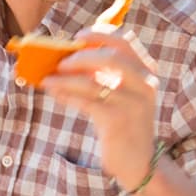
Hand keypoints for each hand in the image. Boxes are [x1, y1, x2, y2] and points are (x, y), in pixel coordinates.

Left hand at [38, 27, 161, 189]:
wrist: (137, 161)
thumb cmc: (122, 123)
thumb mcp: (119, 94)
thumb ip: (102, 75)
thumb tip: (66, 57)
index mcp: (147, 72)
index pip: (125, 41)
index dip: (100, 34)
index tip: (78, 36)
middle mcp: (145, 84)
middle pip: (111, 56)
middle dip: (81, 55)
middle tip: (60, 61)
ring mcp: (133, 103)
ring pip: (93, 81)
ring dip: (65, 77)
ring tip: (48, 78)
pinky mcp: (118, 121)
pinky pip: (86, 101)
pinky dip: (66, 94)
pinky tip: (54, 92)